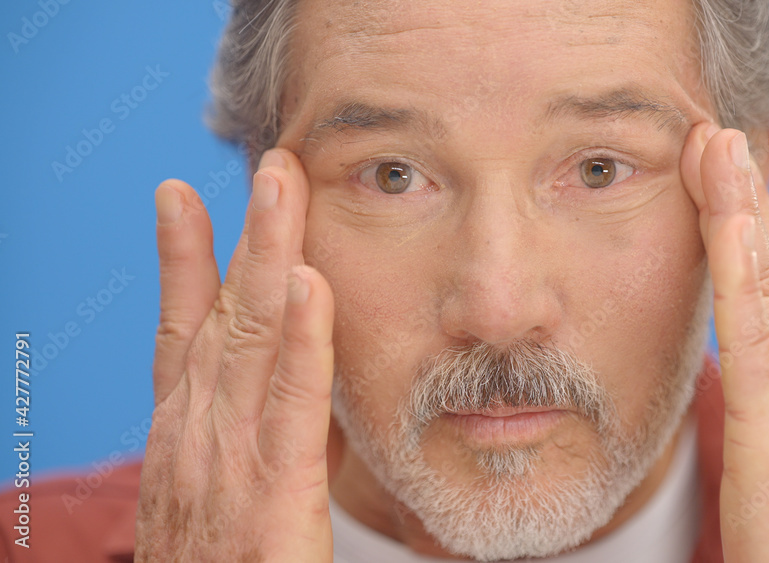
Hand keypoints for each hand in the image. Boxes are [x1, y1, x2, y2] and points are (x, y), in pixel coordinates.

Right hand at [136, 149, 337, 560]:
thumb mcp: (211, 494)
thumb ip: (239, 439)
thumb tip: (273, 397)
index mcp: (186, 433)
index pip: (182, 332)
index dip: (184, 261)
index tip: (181, 195)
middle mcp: (196, 432)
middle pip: (222, 314)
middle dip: (244, 234)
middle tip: (268, 163)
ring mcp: (225, 458)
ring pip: (252, 337)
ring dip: (269, 255)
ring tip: (283, 185)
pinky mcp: (271, 493)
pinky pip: (290, 404)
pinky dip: (301, 341)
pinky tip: (312, 285)